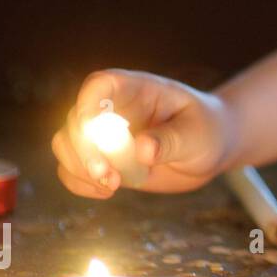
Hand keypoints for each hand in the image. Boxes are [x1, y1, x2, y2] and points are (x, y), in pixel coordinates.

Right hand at [50, 69, 238, 198]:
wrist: (211, 149)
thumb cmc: (208, 132)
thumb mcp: (198, 135)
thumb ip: (171, 140)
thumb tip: (142, 150)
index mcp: (137, 89)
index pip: (100, 84)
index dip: (89, 105)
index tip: (97, 131)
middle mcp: (114, 108)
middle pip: (75, 118)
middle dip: (85, 150)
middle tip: (110, 176)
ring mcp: (104, 135)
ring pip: (66, 143)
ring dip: (80, 168)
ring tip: (113, 185)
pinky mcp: (103, 160)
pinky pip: (72, 169)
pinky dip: (80, 183)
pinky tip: (106, 192)